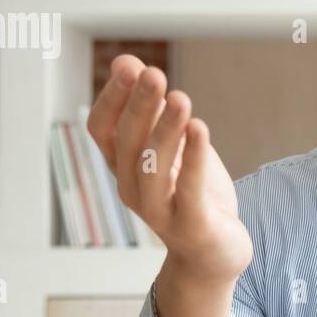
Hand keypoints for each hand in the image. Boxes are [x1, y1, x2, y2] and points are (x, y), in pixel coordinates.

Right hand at [85, 54, 252, 285]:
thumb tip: (128, 60)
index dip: (112, 98)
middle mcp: (131, 188)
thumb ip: (152, 108)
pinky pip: (188, 189)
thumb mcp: (172, 146)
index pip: (102, 128)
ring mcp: (158, 210)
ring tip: (181, 97)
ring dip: (165, 130)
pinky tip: (200, 128)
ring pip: (152, 166)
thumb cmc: (191, 194)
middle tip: (154, 73)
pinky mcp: (190, 225)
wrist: (214, 256)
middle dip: (140, 105)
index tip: (128, 66)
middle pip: (127, 142)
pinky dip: (194, 158)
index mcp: (123, 166)